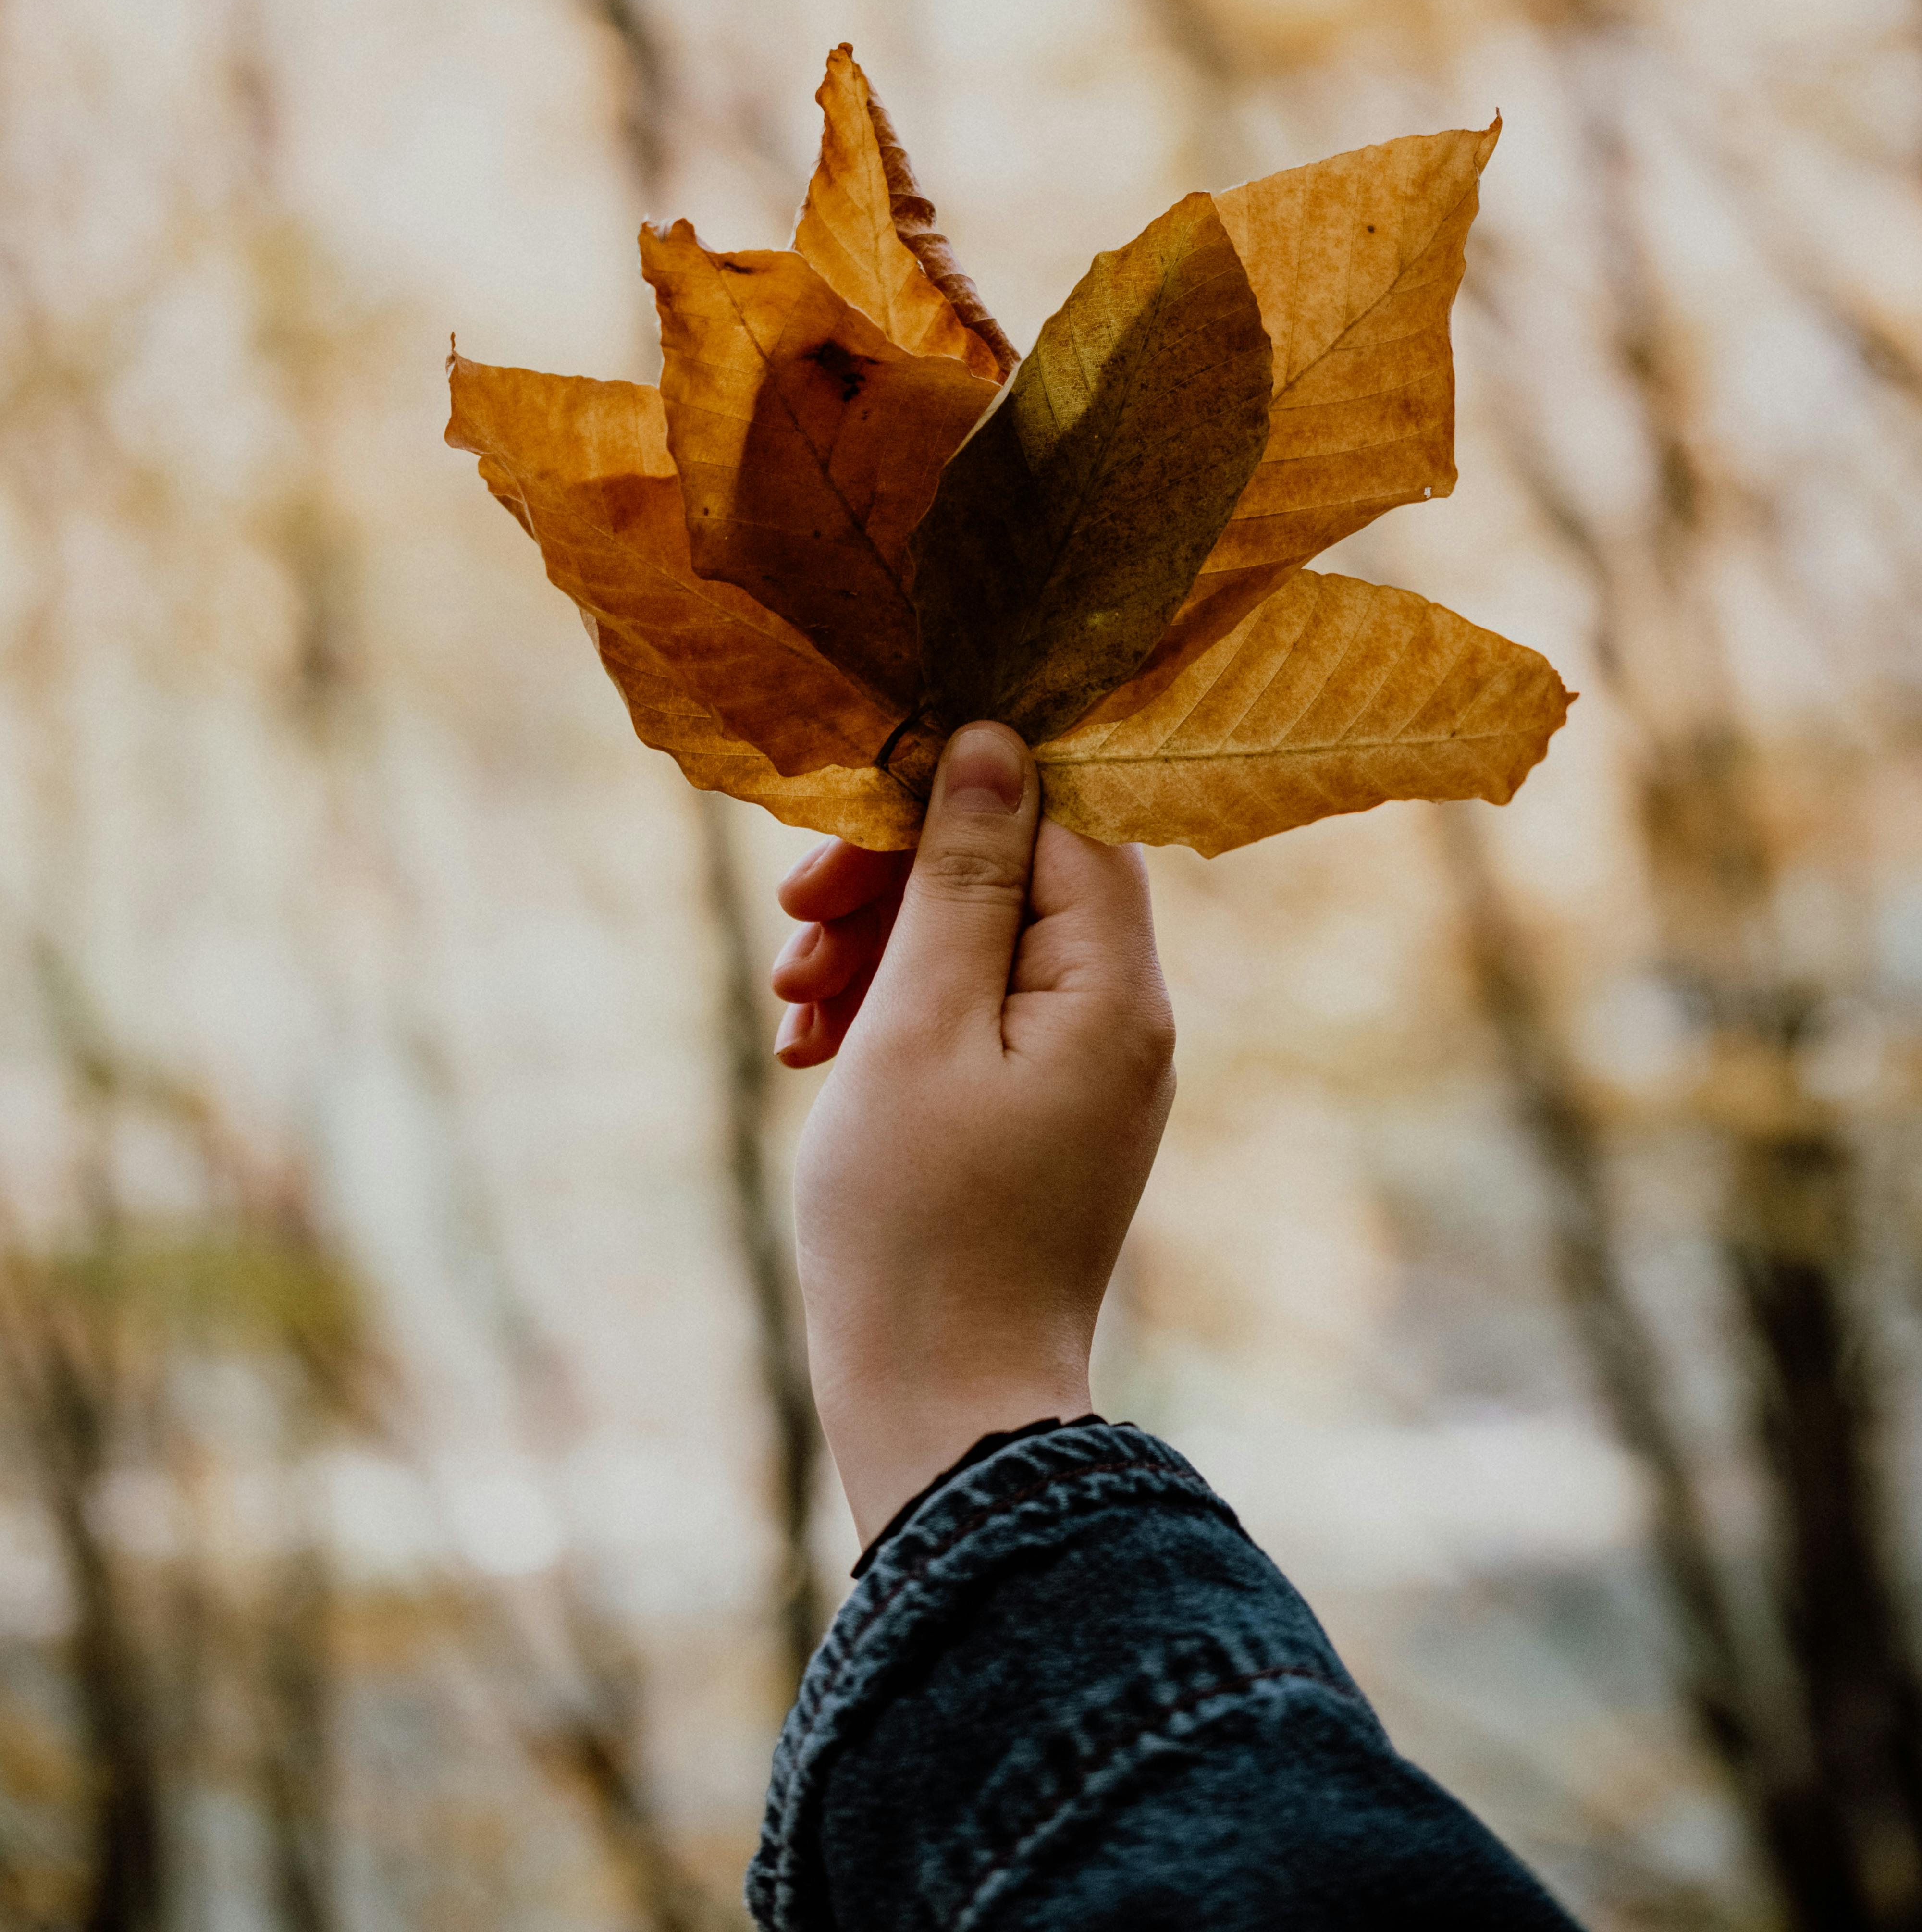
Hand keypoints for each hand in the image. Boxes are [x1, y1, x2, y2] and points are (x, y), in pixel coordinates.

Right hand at [769, 721, 1174, 1548]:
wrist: (942, 1409)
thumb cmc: (918, 1221)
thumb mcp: (918, 1023)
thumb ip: (959, 878)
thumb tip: (993, 746)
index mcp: (1115, 988)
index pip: (1062, 819)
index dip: (956, 797)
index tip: (852, 824)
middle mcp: (1124, 1020)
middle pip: (1018, 877)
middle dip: (896, 881)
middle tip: (792, 917)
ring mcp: (1086, 1072)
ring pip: (982, 946)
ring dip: (879, 948)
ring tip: (791, 1002)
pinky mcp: (1042, 1115)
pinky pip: (974, 1020)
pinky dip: (893, 1015)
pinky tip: (812, 1050)